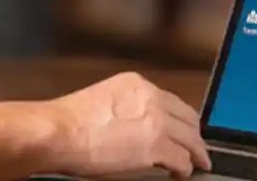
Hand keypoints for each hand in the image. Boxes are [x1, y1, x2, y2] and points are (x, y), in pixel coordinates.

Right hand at [45, 72, 211, 179]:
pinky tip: (182, 173)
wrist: (59, 132)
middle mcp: (151, 97)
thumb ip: (126, 107)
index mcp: (136, 83)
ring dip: (195, 152)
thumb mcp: (103, 99)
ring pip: (190, 138)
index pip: (171, 101)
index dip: (181, 119)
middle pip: (187, 117)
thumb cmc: (68, 121)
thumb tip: (135, 127)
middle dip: (194, 135)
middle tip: (197, 149)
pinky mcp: (157, 146)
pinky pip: (182, 159)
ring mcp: (156, 121)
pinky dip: (185, 168)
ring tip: (197, 163)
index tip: (182, 129)